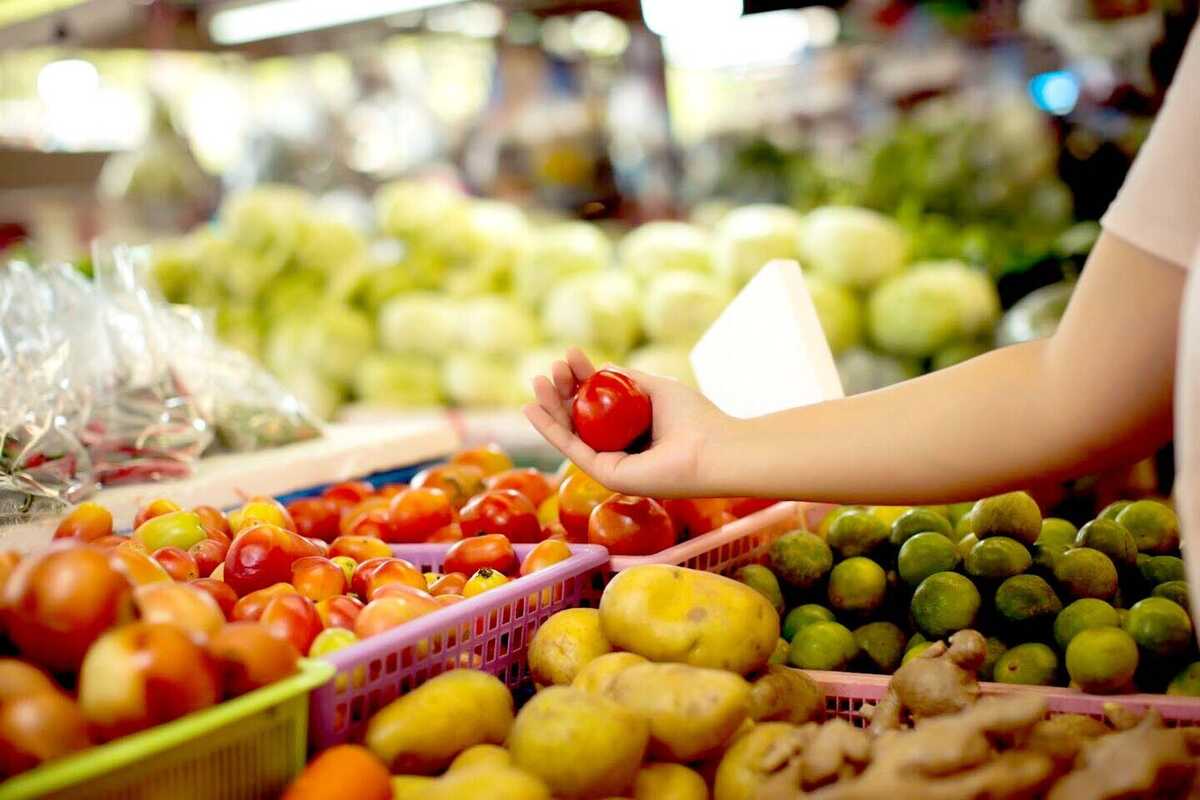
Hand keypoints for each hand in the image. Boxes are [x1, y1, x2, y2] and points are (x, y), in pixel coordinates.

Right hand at [523, 347, 733, 497]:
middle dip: (562, 392)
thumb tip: (604, 366)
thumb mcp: (656, 388)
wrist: (713, 449)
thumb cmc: (695, 419)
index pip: (597, 405)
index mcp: (632, 432)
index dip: (580, 380)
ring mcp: (611, 464)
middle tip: (552, 367)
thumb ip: (629, 379)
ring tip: (537, 380)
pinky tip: (532, 408)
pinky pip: (571, 449)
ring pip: (570, 433)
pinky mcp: (606, 475)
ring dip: (550, 407)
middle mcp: (620, 450)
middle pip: (579, 419)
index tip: (570, 356)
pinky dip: (550, 429)